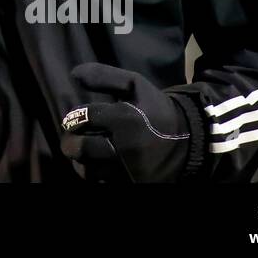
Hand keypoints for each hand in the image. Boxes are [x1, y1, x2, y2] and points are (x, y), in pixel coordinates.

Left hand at [59, 62, 201, 182]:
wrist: (188, 140)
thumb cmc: (154, 109)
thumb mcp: (134, 84)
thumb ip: (103, 76)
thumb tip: (73, 73)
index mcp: (126, 119)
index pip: (84, 118)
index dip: (73, 117)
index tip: (74, 118)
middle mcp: (126, 148)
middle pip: (81, 148)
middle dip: (70, 142)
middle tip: (71, 138)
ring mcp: (130, 170)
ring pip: (88, 170)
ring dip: (79, 161)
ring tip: (82, 152)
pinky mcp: (134, 184)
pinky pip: (103, 182)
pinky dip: (96, 173)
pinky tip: (98, 164)